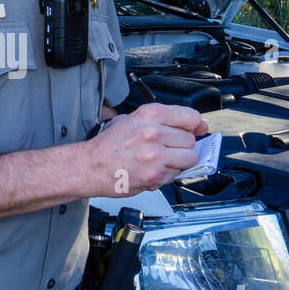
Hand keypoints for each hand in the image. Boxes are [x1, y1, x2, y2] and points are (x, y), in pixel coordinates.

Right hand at [84, 103, 208, 195]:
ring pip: (189, 157)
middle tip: (166, 148)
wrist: (90, 167)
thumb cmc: (108, 146)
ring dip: (179, 161)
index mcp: (150, 114)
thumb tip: (189, 124)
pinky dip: (168, 174)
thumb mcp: (130, 120)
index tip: (198, 129)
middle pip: (190, 139)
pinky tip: (153, 170)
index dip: (196, 125)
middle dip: (182, 145)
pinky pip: (176, 174)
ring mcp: (156, 154)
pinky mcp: (155, 173)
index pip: (190, 116)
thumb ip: (159, 121)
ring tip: (161, 160)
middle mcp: (154, 132)